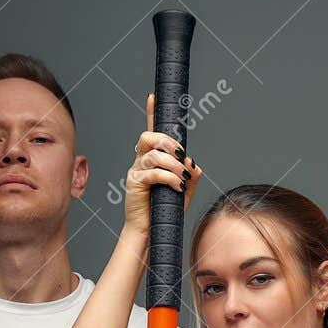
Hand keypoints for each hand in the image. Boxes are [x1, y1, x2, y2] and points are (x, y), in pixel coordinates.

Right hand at [122, 93, 200, 235]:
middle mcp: (142, 160)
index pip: (151, 130)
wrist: (152, 230)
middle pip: (148, 137)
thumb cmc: (166, 209)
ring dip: (172, 164)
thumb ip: (191, 175)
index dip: (151, 112)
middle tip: (181, 154)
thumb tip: (194, 163)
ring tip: (182, 176)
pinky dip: (168, 178)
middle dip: (167, 141)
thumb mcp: (184, 190)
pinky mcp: (134, 183)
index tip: (153, 97)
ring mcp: (136, 171)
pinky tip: (177, 186)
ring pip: (153, 155)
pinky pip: (152, 173)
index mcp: (153, 158)